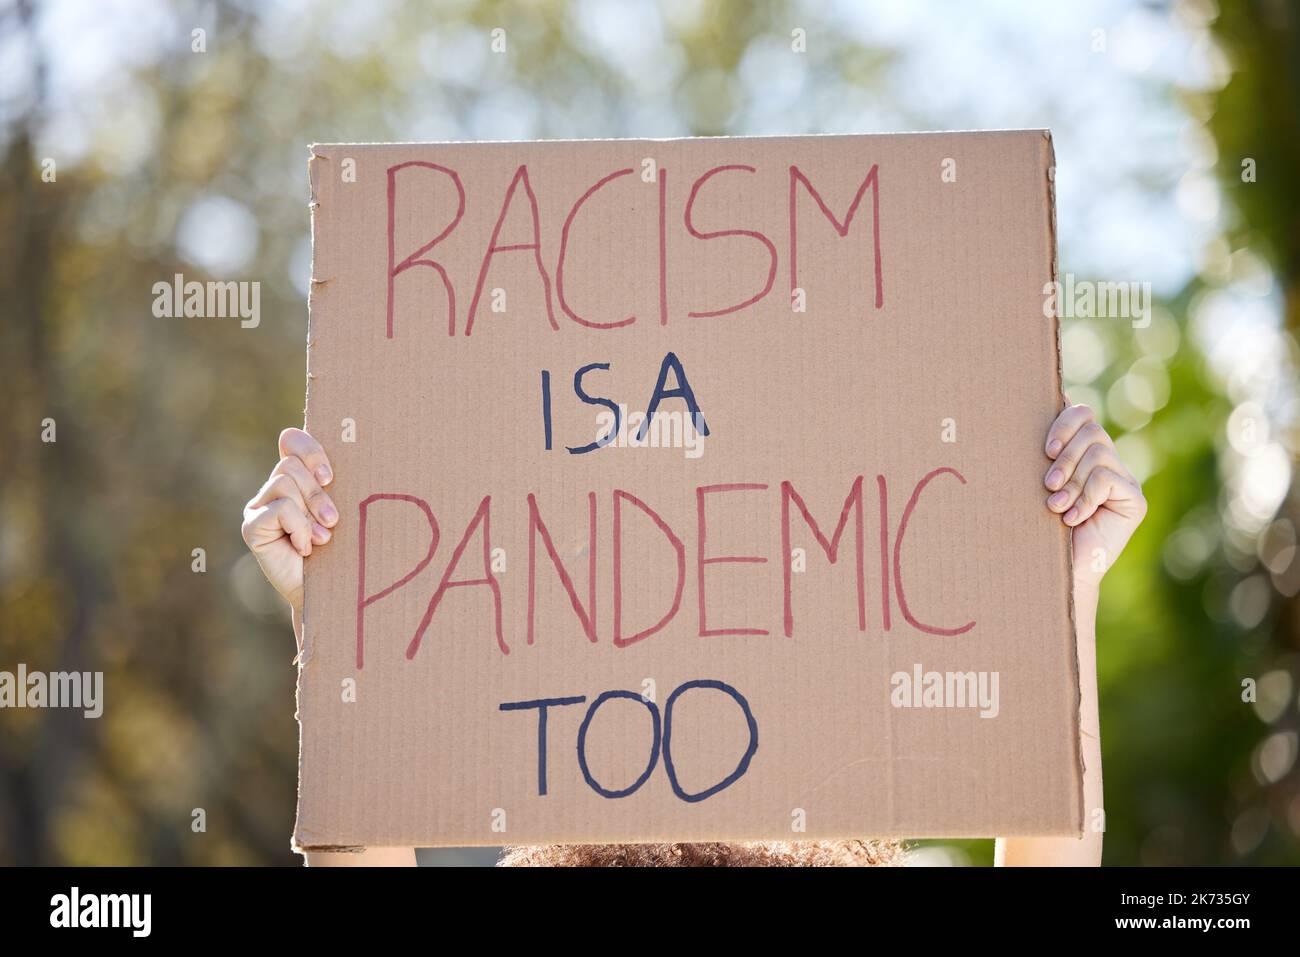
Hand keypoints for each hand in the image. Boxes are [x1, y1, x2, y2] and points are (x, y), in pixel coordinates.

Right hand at [241, 428, 337, 612]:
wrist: (329, 592)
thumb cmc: (343, 549)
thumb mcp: (343, 510)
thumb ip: (333, 484)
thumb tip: (325, 460)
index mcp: (296, 479)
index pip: (292, 441)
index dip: (310, 450)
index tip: (329, 477)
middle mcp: (273, 489)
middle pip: (291, 465)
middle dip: (317, 492)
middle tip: (332, 520)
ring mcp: (258, 508)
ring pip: (283, 483)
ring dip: (310, 511)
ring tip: (322, 538)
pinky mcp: (251, 527)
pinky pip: (278, 509)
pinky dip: (298, 528)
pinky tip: (304, 548)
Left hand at [1043, 404, 1146, 589]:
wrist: (1059, 571)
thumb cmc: (1040, 527)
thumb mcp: (1036, 484)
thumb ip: (1041, 455)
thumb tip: (1033, 407)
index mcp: (1083, 453)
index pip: (1083, 415)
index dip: (1064, 422)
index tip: (1046, 449)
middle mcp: (1107, 461)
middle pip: (1092, 430)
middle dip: (1065, 456)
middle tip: (1048, 484)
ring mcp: (1124, 479)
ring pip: (1099, 453)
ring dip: (1072, 480)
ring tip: (1056, 506)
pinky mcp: (1134, 499)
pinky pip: (1108, 479)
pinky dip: (1086, 497)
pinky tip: (1073, 518)